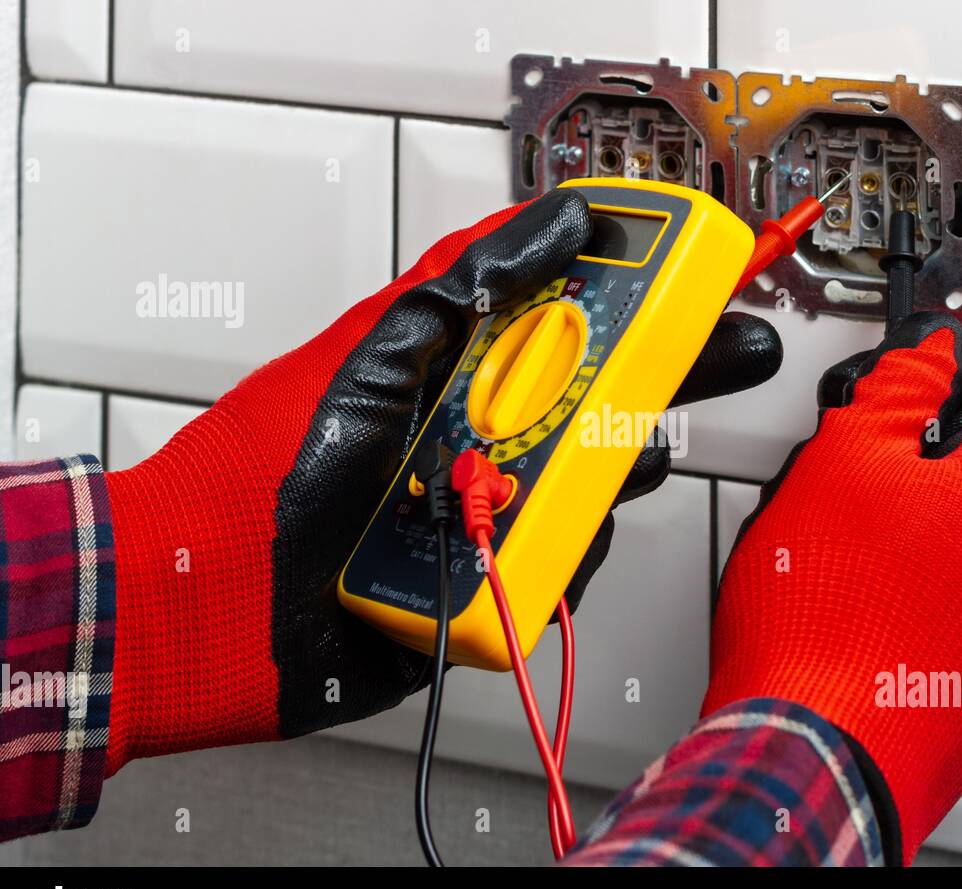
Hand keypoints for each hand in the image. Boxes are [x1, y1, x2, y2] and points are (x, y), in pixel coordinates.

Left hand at [105, 189, 779, 772]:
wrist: (223, 597)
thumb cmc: (279, 461)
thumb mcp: (380, 346)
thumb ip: (470, 282)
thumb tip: (563, 219)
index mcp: (468, 374)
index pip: (574, 326)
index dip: (640, 302)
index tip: (695, 279)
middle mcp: (492, 439)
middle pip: (606, 403)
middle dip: (674, 375)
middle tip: (737, 350)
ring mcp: (499, 512)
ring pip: (596, 489)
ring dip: (613, 470)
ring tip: (604, 460)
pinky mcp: (499, 585)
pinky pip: (564, 569)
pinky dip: (561, 557)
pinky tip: (532, 547)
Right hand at [703, 313, 961, 863]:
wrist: (814, 757)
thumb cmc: (825, 625)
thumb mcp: (841, 461)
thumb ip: (892, 388)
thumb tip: (922, 357)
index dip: (946, 375)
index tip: (907, 383)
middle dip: (918, 468)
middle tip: (848, 481)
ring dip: (912, 541)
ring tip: (837, 563)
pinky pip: (955, 619)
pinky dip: (912, 607)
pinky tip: (852, 619)